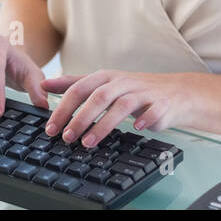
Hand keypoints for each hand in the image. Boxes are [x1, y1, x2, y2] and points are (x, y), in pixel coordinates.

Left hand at [39, 69, 186, 147]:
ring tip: (88, 142)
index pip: (79, 89)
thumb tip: (44, 84)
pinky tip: (137, 129)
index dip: (63, 107)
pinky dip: (145, 119)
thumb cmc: (134, 90)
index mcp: (106, 77)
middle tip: (66, 137)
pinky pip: (153, 110)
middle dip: (79, 117)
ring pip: (121, 105)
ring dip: (103, 124)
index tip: (51, 127)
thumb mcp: (103, 83)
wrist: (176, 92)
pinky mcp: (161, 104)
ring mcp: (143, 93)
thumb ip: (75, 84)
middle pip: (98, 97)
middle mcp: (123, 83)